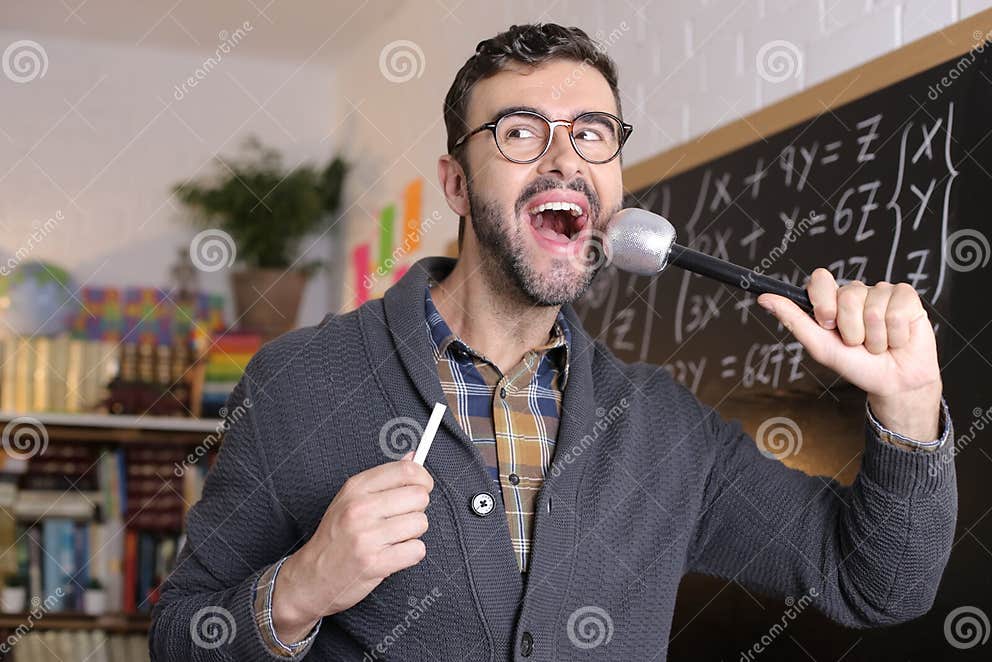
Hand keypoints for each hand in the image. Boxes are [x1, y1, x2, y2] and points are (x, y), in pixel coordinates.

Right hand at [272, 451, 432, 639]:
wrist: (310, 577)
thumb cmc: (333, 538)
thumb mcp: (350, 500)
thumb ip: (383, 479)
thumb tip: (412, 457)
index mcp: (356, 489)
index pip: (405, 471)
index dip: (423, 479)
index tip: (423, 487)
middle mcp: (361, 509)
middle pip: (418, 497)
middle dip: (417, 509)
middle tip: (401, 519)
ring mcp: (367, 536)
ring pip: (420, 524)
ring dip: (412, 534)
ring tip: (392, 539)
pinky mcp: (375, 563)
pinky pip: (417, 550)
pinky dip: (410, 554)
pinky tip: (393, 554)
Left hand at [757, 268, 941, 439]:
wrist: (893, 383)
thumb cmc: (856, 365)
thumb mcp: (820, 346)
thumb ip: (793, 319)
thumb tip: (764, 298)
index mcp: (832, 300)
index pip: (820, 279)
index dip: (824, 302)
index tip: (827, 324)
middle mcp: (856, 292)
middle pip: (848, 296)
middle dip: (852, 330)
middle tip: (858, 343)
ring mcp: (882, 292)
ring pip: (873, 307)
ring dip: (875, 338)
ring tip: (879, 345)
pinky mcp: (907, 297)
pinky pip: (897, 311)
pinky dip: (895, 335)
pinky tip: (897, 340)